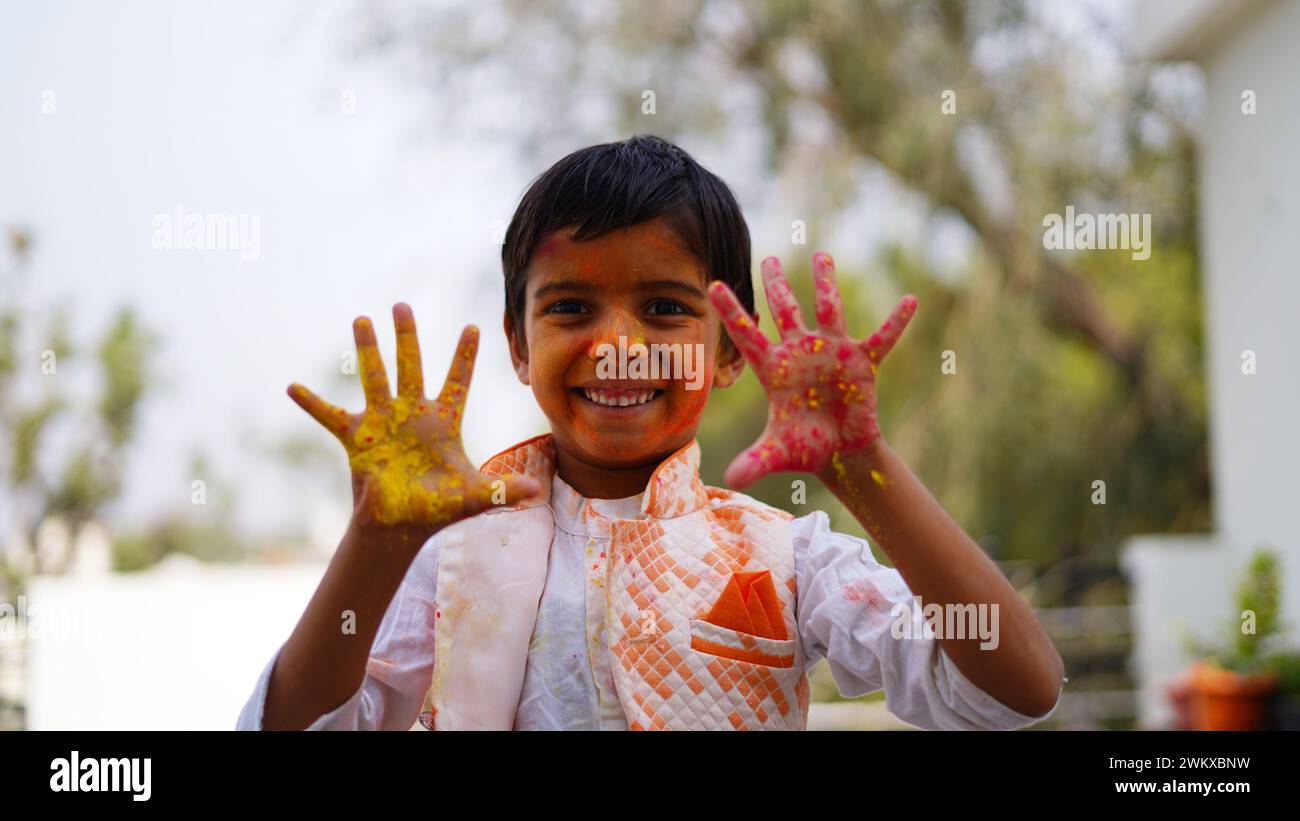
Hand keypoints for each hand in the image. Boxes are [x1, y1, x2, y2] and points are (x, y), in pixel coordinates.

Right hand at [287, 304, 539, 539]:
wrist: (401, 526)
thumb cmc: (438, 509)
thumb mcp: (474, 497)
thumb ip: (503, 491)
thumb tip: (538, 492)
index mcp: (443, 423)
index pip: (457, 382)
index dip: (464, 357)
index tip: (472, 327)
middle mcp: (411, 415)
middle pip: (411, 367)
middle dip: (407, 337)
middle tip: (402, 305)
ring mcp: (382, 424)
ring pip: (374, 379)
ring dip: (367, 351)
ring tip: (361, 320)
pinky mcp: (357, 440)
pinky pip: (330, 417)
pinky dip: (312, 404)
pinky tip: (292, 387)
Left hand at [707, 253, 916, 488]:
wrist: (839, 452)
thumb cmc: (805, 447)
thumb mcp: (778, 454)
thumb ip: (754, 462)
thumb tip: (731, 482)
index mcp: (775, 370)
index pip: (748, 336)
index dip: (732, 311)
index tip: (713, 284)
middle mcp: (801, 353)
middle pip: (785, 311)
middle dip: (776, 284)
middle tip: (768, 258)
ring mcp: (832, 352)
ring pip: (827, 309)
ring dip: (825, 283)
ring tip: (820, 255)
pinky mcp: (861, 361)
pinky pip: (882, 338)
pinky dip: (896, 322)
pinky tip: (909, 301)